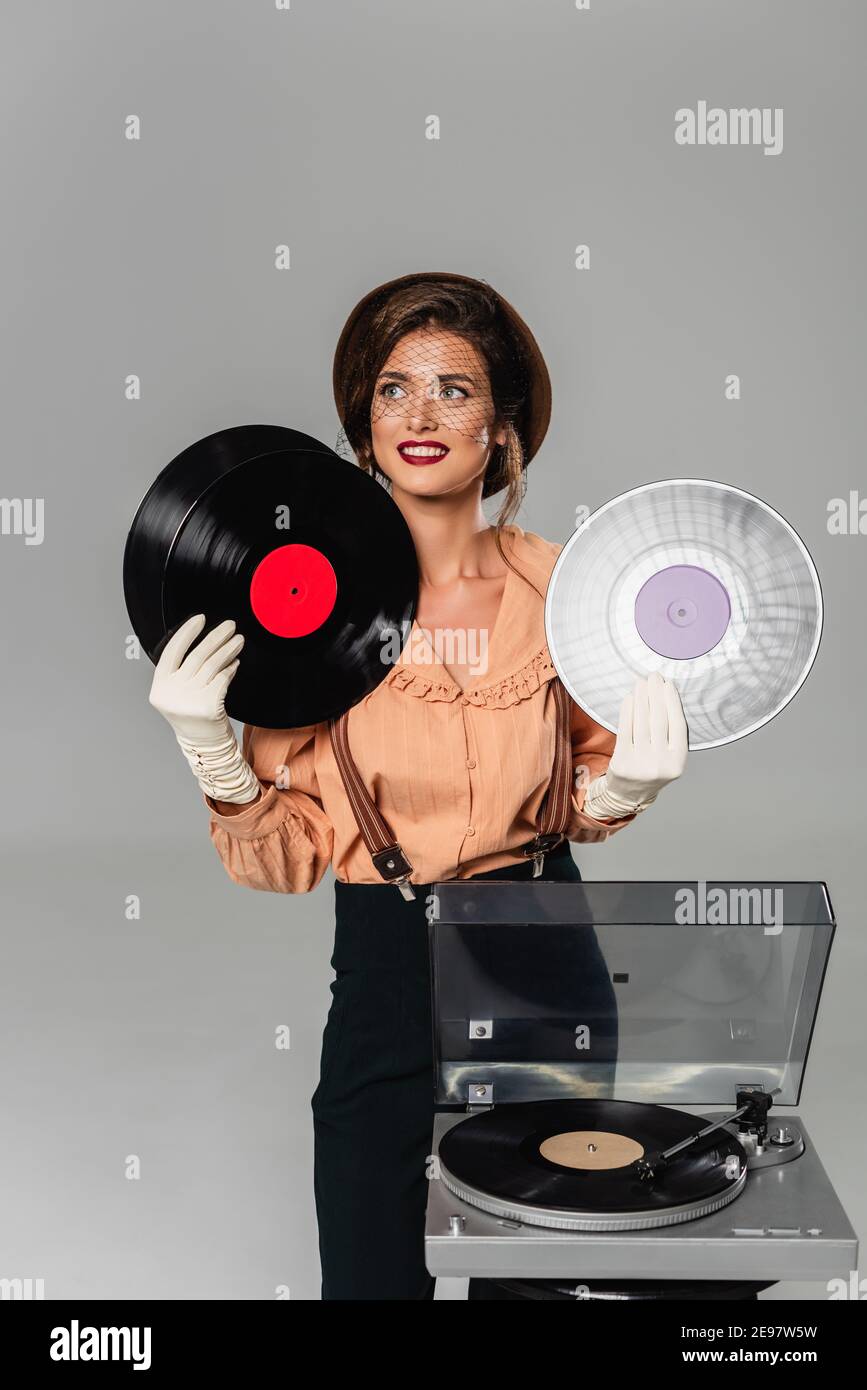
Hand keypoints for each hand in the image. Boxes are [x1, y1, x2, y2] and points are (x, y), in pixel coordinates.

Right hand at [148, 613, 243, 744]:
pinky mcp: (208, 706)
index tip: (200, 619)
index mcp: (160, 687)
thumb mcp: (176, 693)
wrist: (203, 744)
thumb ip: (181, 671)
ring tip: (238, 640)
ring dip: (228, 649)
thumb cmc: (191, 713)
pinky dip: (230, 668)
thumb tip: (202, 639)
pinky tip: (235, 661)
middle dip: (215, 636)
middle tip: (230, 625)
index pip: (171, 651)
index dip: (186, 632)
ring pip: (212, 665)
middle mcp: (172, 692)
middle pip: (196, 655)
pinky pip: (223, 678)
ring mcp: (189, 700)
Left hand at [583, 672, 687, 819]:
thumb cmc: (652, 768)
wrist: (629, 794)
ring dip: (641, 698)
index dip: (673, 702)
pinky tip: (629, 698)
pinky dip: (627, 711)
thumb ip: (671, 734)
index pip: (678, 725)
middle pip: (659, 720)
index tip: (668, 684)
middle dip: (655, 694)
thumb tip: (666, 695)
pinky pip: (625, 730)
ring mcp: (640, 764)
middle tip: (653, 676)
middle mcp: (661, 764)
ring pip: (641, 723)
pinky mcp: (622, 761)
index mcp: (678, 762)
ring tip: (640, 683)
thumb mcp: (670, 757)